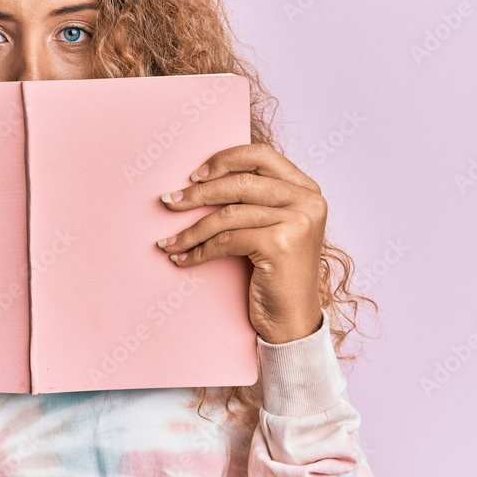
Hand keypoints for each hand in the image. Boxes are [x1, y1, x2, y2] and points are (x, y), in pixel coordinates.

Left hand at [155, 143, 324, 343]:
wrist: (293, 321)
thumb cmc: (276, 272)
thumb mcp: (272, 226)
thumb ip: (255, 199)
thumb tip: (200, 178)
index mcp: (306, 188)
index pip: (261, 156)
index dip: (224, 160)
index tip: (194, 175)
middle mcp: (308, 201)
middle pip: (239, 184)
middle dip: (197, 194)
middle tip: (169, 203)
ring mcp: (297, 222)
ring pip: (227, 214)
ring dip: (190, 229)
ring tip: (168, 241)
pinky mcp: (281, 245)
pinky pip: (226, 240)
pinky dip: (199, 250)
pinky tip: (183, 258)